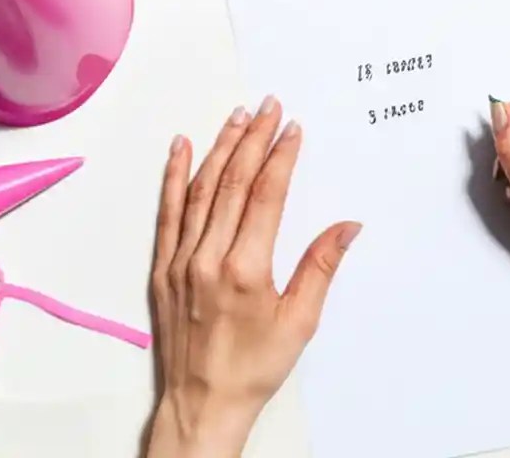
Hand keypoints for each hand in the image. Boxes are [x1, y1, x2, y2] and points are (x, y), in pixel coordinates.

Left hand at [147, 97, 361, 457]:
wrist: (202, 403)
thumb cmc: (253, 368)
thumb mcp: (300, 322)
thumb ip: (321, 267)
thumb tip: (347, 225)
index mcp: (245, 269)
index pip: (266, 195)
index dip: (280, 157)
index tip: (291, 129)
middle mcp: (208, 258)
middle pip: (234, 183)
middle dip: (252, 139)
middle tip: (268, 107)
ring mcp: (181, 261)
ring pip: (201, 190)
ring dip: (220, 149)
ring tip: (236, 116)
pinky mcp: (163, 269)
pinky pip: (168, 213)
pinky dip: (174, 177)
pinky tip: (182, 148)